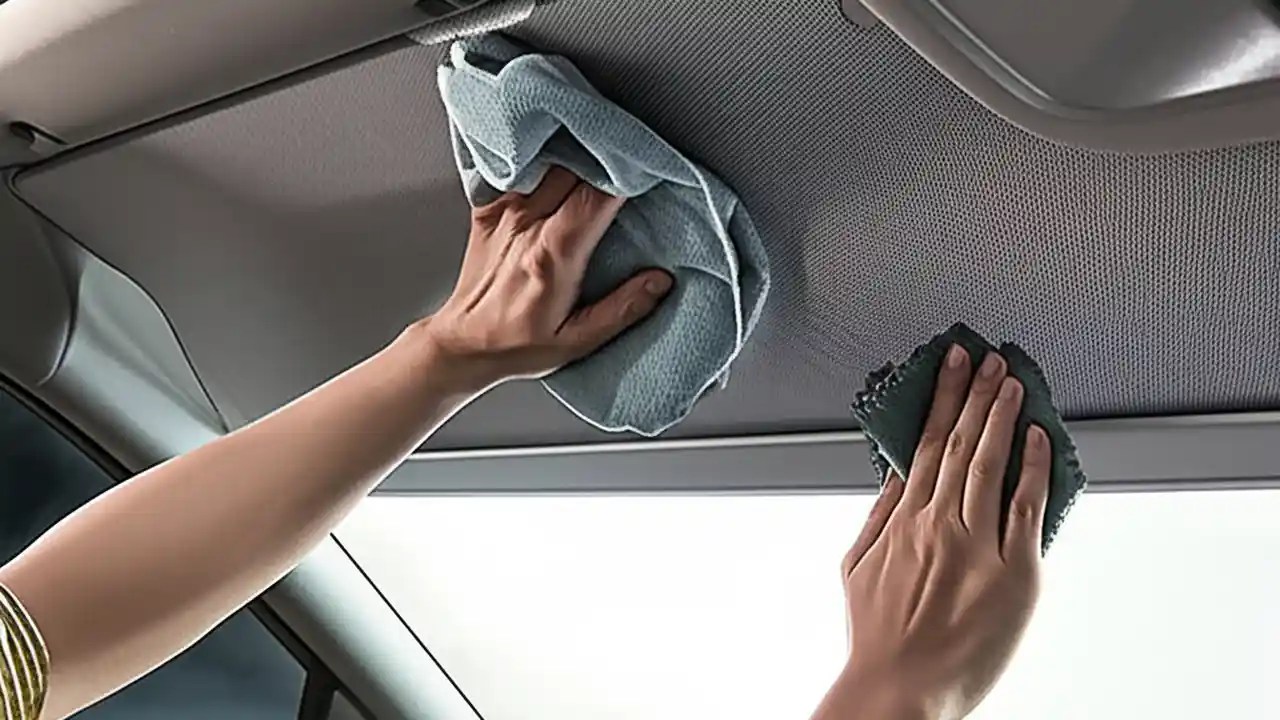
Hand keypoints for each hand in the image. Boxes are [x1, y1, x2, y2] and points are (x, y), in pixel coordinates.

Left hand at [420, 167, 672, 390]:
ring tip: (595, 167)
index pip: (596, 196)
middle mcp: (527, 225)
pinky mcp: (488, 210)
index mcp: (553, 254)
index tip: (645, 176)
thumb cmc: (519, 345)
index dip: (624, 178)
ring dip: (575, 162)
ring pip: (548, 164)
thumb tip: (660, 281)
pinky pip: (518, 172)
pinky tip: (554, 173)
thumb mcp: (578, 340)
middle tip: (626, 170)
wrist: (464, 343)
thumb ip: (622, 309)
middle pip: (574, 170)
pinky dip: (540, 166)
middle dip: (604, 165)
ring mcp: (504, 214)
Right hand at [814, 346, 1050, 719]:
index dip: (943, 396)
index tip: (954, 364)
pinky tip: (1036, 441)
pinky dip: (1032, 470)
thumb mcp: (858, 566)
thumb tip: (895, 470)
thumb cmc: (878, 637)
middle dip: (978, 393)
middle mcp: (939, 525)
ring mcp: (977, 548)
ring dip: (1003, 417)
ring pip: (991, 465)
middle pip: (962, 442)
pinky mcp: (1013, 574)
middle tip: (992, 359)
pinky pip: (1026, 510)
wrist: (899, 689)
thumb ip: (879, 513)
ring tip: (1014, 384)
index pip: (927, 440)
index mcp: (903, 520)